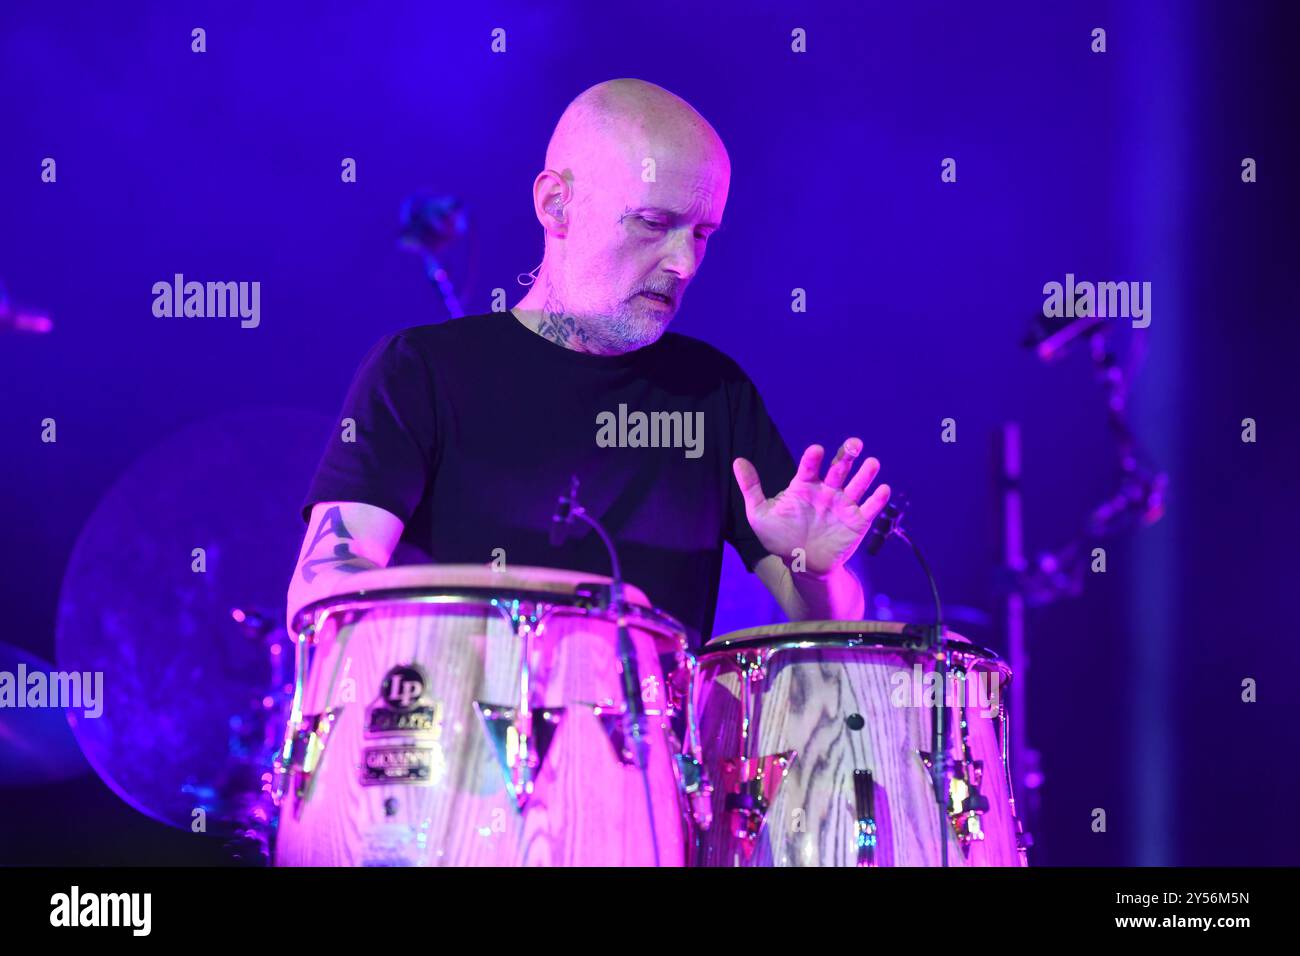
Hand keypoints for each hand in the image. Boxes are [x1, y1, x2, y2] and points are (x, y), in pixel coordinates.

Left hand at [733, 438, 889, 577]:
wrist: (802, 563)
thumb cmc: (779, 537)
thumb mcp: (760, 514)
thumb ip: (751, 487)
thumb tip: (737, 460)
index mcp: (804, 485)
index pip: (810, 466)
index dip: (813, 458)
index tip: (816, 450)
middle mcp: (826, 490)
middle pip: (839, 468)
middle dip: (847, 455)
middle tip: (854, 444)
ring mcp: (843, 504)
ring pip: (858, 484)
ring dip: (866, 473)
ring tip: (872, 463)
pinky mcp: (858, 521)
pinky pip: (870, 508)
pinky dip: (878, 499)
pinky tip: (882, 489)